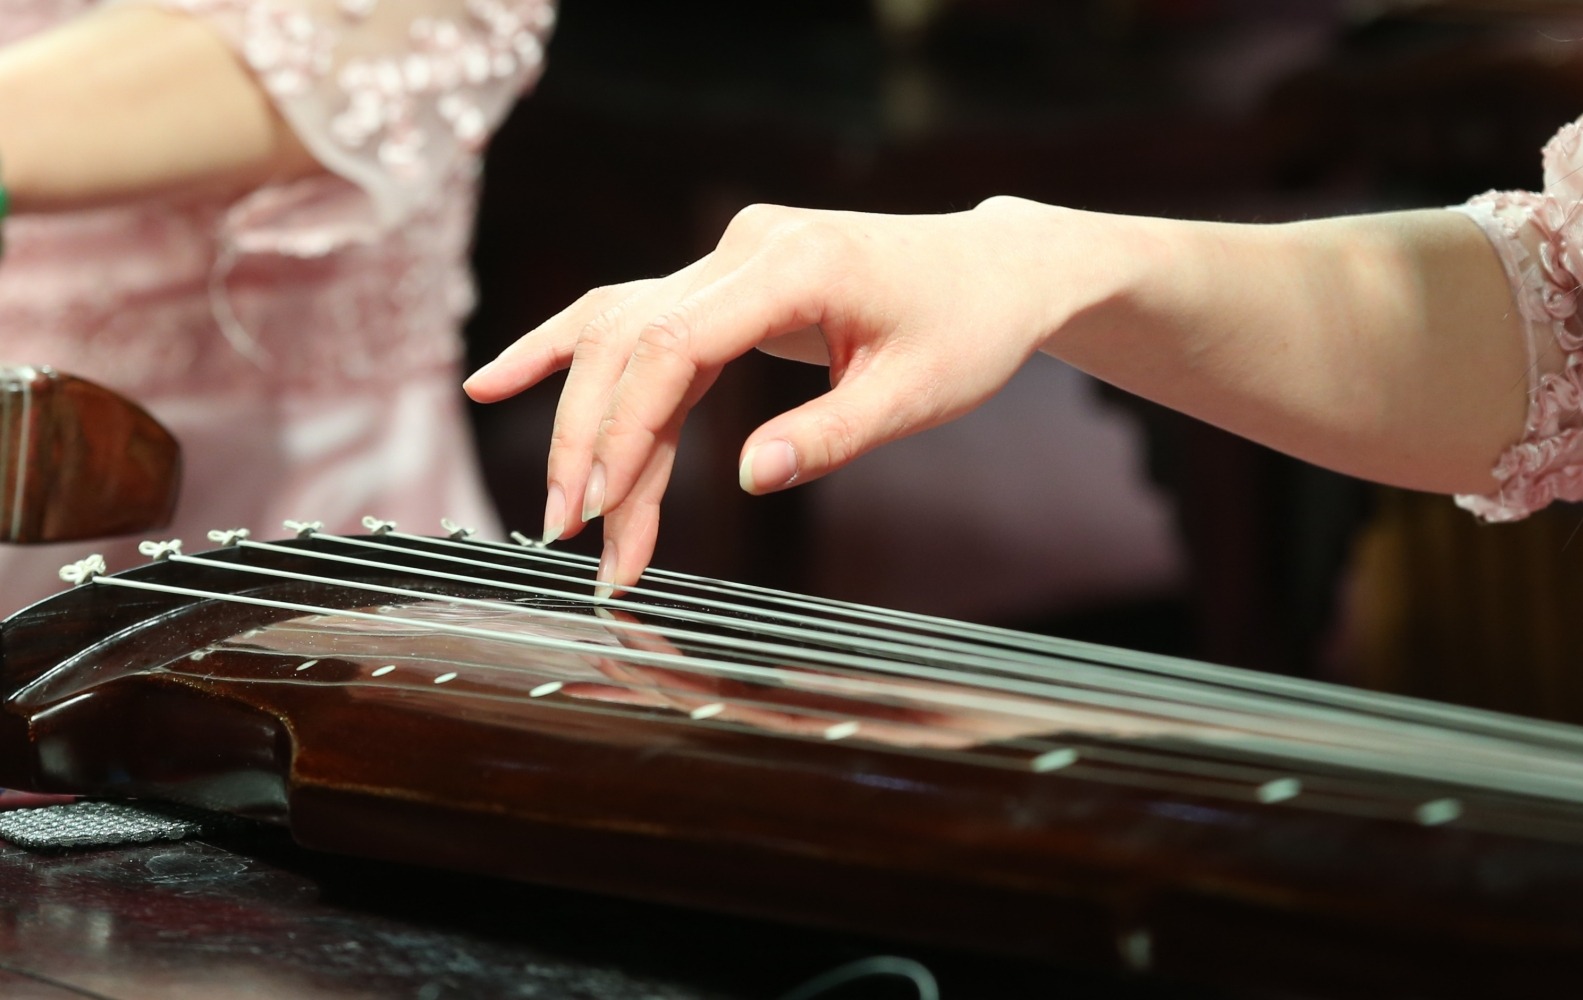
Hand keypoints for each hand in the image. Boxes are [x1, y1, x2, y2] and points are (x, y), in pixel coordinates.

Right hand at [463, 197, 1145, 586]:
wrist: (994, 268)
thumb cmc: (968, 329)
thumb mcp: (917, 394)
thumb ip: (832, 435)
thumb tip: (746, 480)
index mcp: (793, 265)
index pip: (674, 344)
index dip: (627, 428)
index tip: (600, 508)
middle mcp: (745, 248)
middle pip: (632, 343)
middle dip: (598, 446)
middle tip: (578, 542)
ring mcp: (728, 258)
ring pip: (623, 337)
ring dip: (589, 425)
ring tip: (562, 515)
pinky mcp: (725, 279)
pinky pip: (636, 319)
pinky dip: (569, 355)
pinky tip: (497, 381)